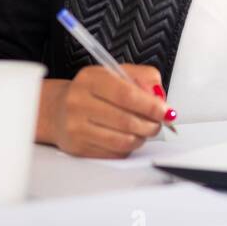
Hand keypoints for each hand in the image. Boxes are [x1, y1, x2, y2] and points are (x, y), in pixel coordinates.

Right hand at [37, 64, 176, 157]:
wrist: (60, 109)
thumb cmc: (94, 91)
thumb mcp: (117, 73)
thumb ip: (143, 78)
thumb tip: (160, 97)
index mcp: (91, 79)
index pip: (126, 94)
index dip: (150, 105)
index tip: (166, 111)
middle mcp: (79, 102)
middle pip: (127, 121)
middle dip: (151, 124)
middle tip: (159, 122)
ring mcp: (77, 127)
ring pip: (123, 140)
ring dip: (142, 137)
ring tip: (144, 129)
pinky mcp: (79, 147)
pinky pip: (115, 152)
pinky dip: (129, 147)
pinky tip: (127, 137)